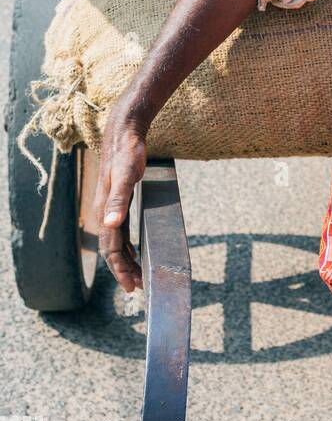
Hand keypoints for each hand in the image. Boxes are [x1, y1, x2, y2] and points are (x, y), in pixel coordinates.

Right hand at [95, 106, 148, 293]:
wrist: (124, 133)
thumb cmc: (127, 153)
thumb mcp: (127, 175)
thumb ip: (119, 199)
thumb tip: (109, 224)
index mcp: (105, 211)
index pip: (110, 249)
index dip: (120, 269)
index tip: (132, 285)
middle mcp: (104, 213)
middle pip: (111, 250)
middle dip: (123, 270)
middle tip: (137, 287)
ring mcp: (110, 208)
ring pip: (116, 243)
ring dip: (126, 260)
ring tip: (138, 275)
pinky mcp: (118, 202)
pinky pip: (120, 232)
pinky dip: (127, 246)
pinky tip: (135, 253)